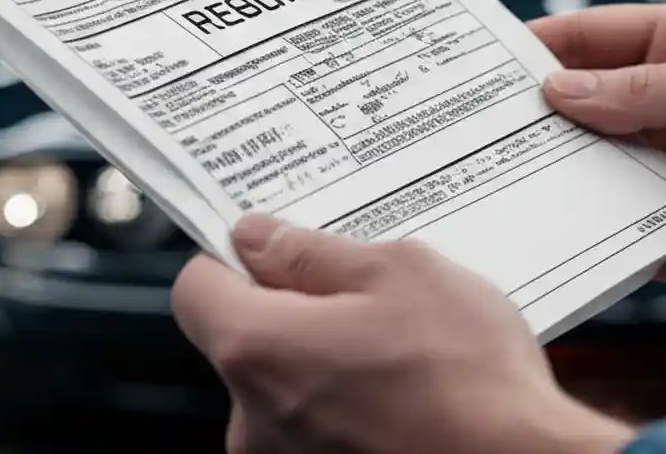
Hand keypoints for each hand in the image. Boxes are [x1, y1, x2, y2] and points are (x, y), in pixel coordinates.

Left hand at [173, 215, 634, 453]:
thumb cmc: (470, 379)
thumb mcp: (399, 274)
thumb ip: (311, 253)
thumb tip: (255, 237)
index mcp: (257, 351)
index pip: (195, 288)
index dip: (232, 260)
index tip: (277, 249)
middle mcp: (253, 422)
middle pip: (242, 341)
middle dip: (293, 312)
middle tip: (365, 297)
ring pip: (284, 388)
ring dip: (325, 364)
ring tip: (400, 352)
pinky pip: (315, 429)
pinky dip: (346, 408)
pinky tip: (406, 397)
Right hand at [533, 3, 665, 302]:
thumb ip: (647, 91)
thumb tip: (559, 90)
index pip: (591, 41)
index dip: (535, 52)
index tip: (481, 75)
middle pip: (583, 115)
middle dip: (551, 135)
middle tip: (503, 152)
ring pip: (605, 181)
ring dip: (601, 199)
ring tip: (592, 210)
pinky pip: (644, 238)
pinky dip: (659, 249)